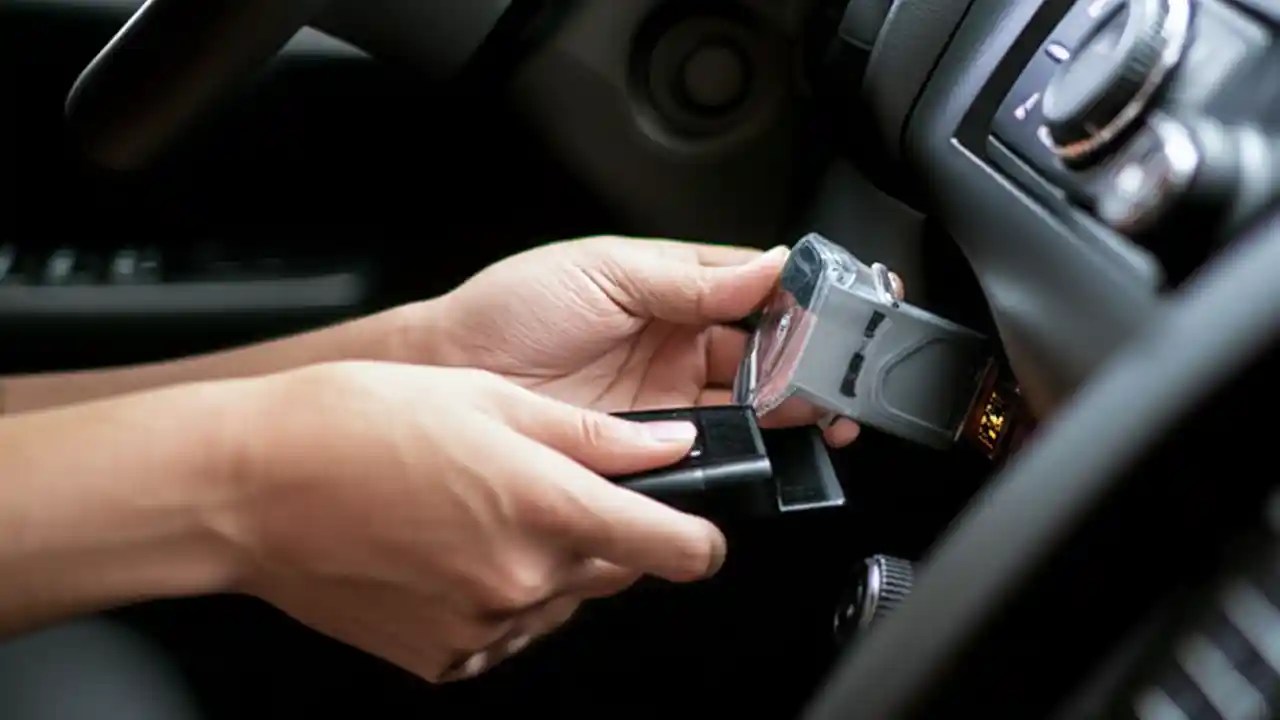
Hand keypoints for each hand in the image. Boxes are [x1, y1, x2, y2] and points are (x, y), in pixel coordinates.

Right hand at [223, 361, 724, 681]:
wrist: (250, 487)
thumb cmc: (358, 424)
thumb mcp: (490, 399)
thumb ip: (595, 436)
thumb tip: (672, 447)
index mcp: (547, 509)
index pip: (677, 550)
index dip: (698, 539)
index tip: (695, 528)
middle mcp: (525, 580)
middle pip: (615, 571)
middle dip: (600, 535)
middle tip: (539, 489)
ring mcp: (483, 628)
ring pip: (558, 601)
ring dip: (543, 566)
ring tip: (475, 513)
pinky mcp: (443, 659)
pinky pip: (503, 632)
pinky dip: (495, 598)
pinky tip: (448, 553)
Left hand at [417, 236, 871, 446]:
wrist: (452, 378)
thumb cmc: (510, 311)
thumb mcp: (605, 272)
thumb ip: (691, 277)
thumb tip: (770, 266)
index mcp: (670, 285)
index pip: (757, 285)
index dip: (804, 293)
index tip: (843, 301)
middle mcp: (678, 340)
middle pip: (769, 348)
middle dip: (812, 358)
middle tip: (840, 369)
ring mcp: (669, 396)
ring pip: (755, 401)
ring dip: (795, 405)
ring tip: (824, 410)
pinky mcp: (653, 446)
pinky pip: (716, 448)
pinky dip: (752, 448)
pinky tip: (773, 443)